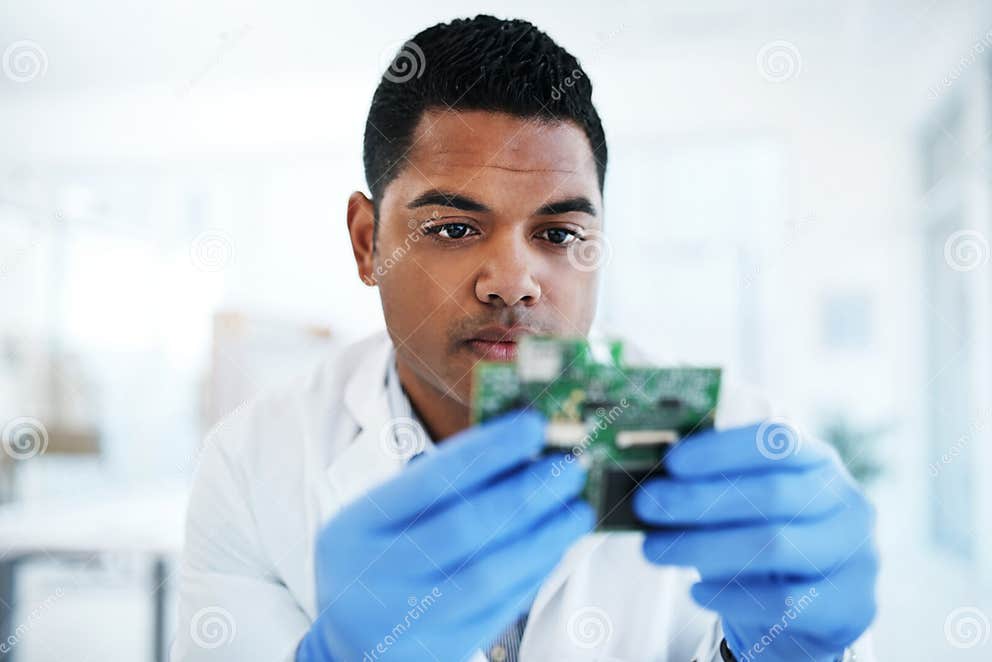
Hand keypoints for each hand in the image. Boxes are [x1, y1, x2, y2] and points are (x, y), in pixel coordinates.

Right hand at [297, 410, 592, 661]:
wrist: (343, 646)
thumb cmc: (374, 562)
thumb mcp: (378, 518)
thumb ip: (434, 488)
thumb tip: (516, 450)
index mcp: (356, 528)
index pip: (430, 480)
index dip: (488, 450)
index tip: (532, 426)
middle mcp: (377, 576)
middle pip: (463, 529)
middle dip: (524, 494)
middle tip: (567, 469)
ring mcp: (407, 621)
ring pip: (487, 575)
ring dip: (542, 538)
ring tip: (576, 510)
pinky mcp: (440, 651)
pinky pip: (498, 610)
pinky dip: (533, 573)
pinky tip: (555, 547)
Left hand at [633, 421, 877, 661]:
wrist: (817, 610)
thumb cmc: (771, 539)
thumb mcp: (752, 503)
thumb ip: (718, 484)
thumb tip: (657, 477)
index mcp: (820, 462)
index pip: (777, 442)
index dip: (722, 449)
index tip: (671, 461)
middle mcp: (847, 502)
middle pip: (771, 493)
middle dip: (699, 499)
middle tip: (647, 506)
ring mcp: (857, 555)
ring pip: (773, 545)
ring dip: (703, 546)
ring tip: (655, 550)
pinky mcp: (851, 604)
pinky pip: (782, 601)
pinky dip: (730, 594)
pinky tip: (695, 591)